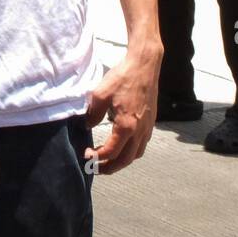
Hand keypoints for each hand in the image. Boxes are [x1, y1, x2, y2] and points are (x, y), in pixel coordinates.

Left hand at [85, 48, 159, 174]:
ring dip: (122, 161)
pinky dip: (131, 152)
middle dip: (110, 167)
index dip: (98, 157)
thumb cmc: (121, 78)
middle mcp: (140, 131)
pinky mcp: (151, 123)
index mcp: (126, 126)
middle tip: (96, 169)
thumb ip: (93, 114)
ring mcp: (148, 128)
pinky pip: (142, 145)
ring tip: (108, 162)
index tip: (86, 156)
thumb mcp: (99, 95)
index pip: (112, 152)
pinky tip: (122, 147)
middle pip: (126, 159)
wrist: (144, 67)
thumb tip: (87, 127)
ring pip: (136, 154)